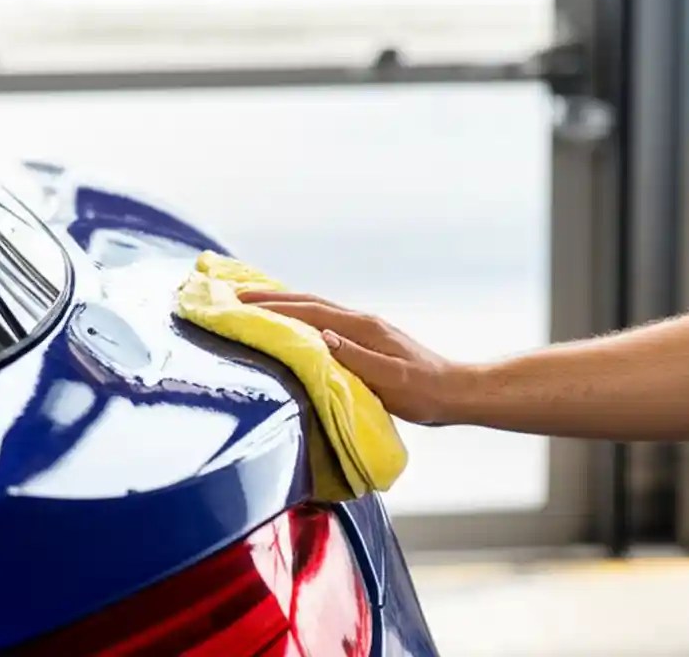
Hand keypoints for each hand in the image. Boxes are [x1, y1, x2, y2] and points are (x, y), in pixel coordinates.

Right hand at [238, 290, 458, 424]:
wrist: (454, 391)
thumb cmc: (423, 392)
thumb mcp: (390, 379)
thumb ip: (356, 357)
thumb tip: (321, 335)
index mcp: (363, 328)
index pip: (310, 312)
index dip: (275, 307)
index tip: (241, 303)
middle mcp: (361, 321)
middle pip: (308, 302)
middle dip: (271, 298)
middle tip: (234, 296)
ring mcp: (364, 328)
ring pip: (315, 308)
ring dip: (283, 303)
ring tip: (253, 302)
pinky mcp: (366, 339)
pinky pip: (323, 319)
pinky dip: (300, 315)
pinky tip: (292, 322)